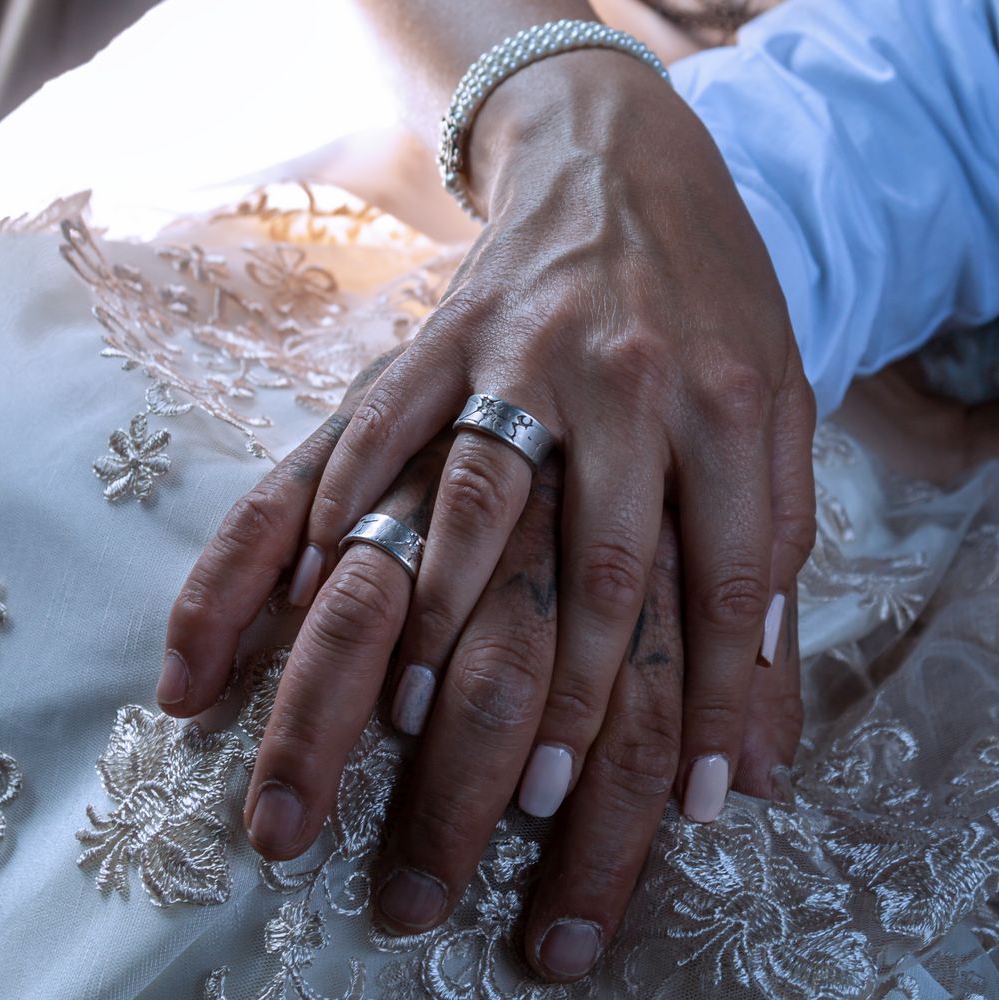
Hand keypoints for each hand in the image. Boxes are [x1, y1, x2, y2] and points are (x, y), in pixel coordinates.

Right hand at [159, 345, 804, 980]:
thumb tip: (766, 684)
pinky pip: (385, 424)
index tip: (693, 798)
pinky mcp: (445, 334)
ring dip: (446, 617)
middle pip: (600, 562)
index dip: (720, 696)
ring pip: (479, 502)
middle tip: (545, 802)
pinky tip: (314, 582)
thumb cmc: (712, 293)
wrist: (624, 160)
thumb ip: (779, 532)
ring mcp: (525, 353)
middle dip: (575, 695)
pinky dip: (350, 502)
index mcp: (727, 401)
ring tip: (414, 720)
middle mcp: (626, 380)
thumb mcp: (781, 394)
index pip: (730, 577)